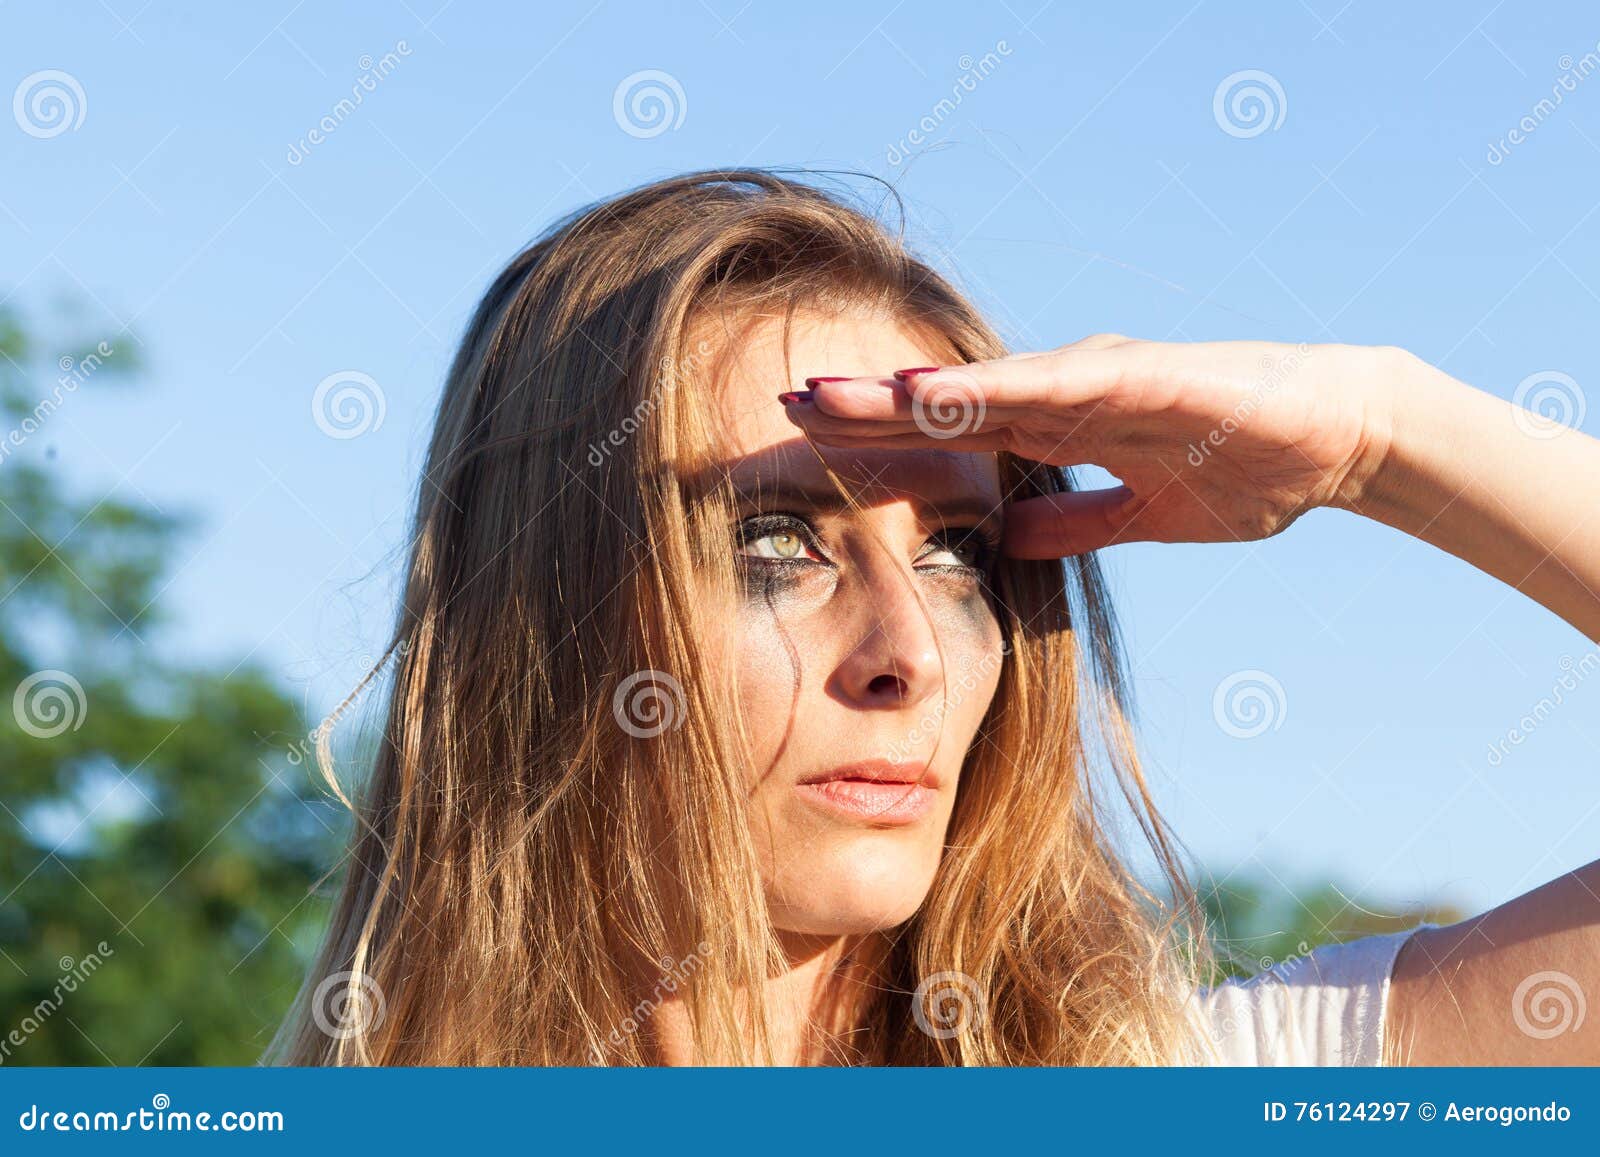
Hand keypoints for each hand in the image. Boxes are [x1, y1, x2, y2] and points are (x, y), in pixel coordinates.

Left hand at [781, 335, 1397, 557]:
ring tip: (823, 397)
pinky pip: (1048, 386)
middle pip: (941, 404)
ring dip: (899, 395)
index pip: (947, 436)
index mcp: (1059, 426)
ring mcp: (1096, 379)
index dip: (875, 439)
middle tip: (775, 403)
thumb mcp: (1138, 514)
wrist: (1337, 437)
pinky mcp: (1139, 377)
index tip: (800, 445)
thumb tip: (1010, 539)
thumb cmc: (1242, 466)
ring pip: (978, 387)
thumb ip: (1075, 521)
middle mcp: (1062, 393)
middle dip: (858, 408)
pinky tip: (928, 395)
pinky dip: (986, 391)